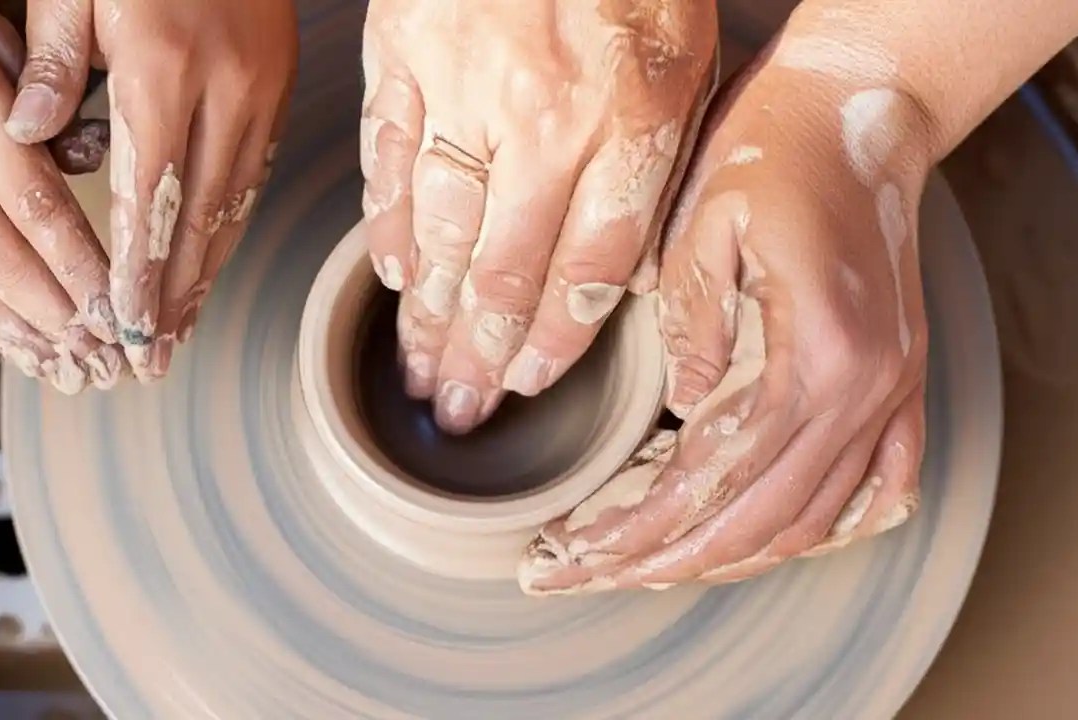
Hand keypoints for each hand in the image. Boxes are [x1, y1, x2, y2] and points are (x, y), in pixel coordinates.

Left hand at [4, 0, 298, 378]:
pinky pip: (252, 172)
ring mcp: (260, 90)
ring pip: (233, 202)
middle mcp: (224, 90)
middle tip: (153, 353)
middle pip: (200, 217)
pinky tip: (210, 258)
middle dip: (174, 293)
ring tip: (181, 325)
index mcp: (167, 67)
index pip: (152, 194)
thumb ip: (55, 58)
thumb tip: (33, 134)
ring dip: (205, 270)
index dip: (139, 267)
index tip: (127, 322)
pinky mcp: (278, 84)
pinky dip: (229, 224)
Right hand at [361, 0, 717, 433]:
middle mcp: (546, 115)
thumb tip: (624, 269)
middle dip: (478, 358)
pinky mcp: (404, 54)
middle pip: (504, 271)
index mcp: (634, 116)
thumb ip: (657, 162)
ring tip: (419, 369)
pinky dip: (388, 227)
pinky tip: (393, 276)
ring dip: (428, 315)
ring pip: (441, 232)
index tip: (528, 383)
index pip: (588, 267)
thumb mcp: (688, 55)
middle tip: (457, 412)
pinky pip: (390, 163)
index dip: (553, 341)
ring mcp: (465, 86)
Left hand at [518, 46, 932, 594]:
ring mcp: (895, 395)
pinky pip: (872, 494)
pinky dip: (811, 531)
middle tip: (579, 573)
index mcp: (820, 355)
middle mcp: (869, 393)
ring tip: (643, 566)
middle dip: (659, 562)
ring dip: (723, 558)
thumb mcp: (706, 223)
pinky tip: (757, 545)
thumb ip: (691, 326)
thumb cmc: (773, 155)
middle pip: (759, 523)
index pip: (712, 479)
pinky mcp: (898, 387)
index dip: (634, 530)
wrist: (861, 110)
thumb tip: (681, 412)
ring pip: (811, 523)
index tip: (567, 553)